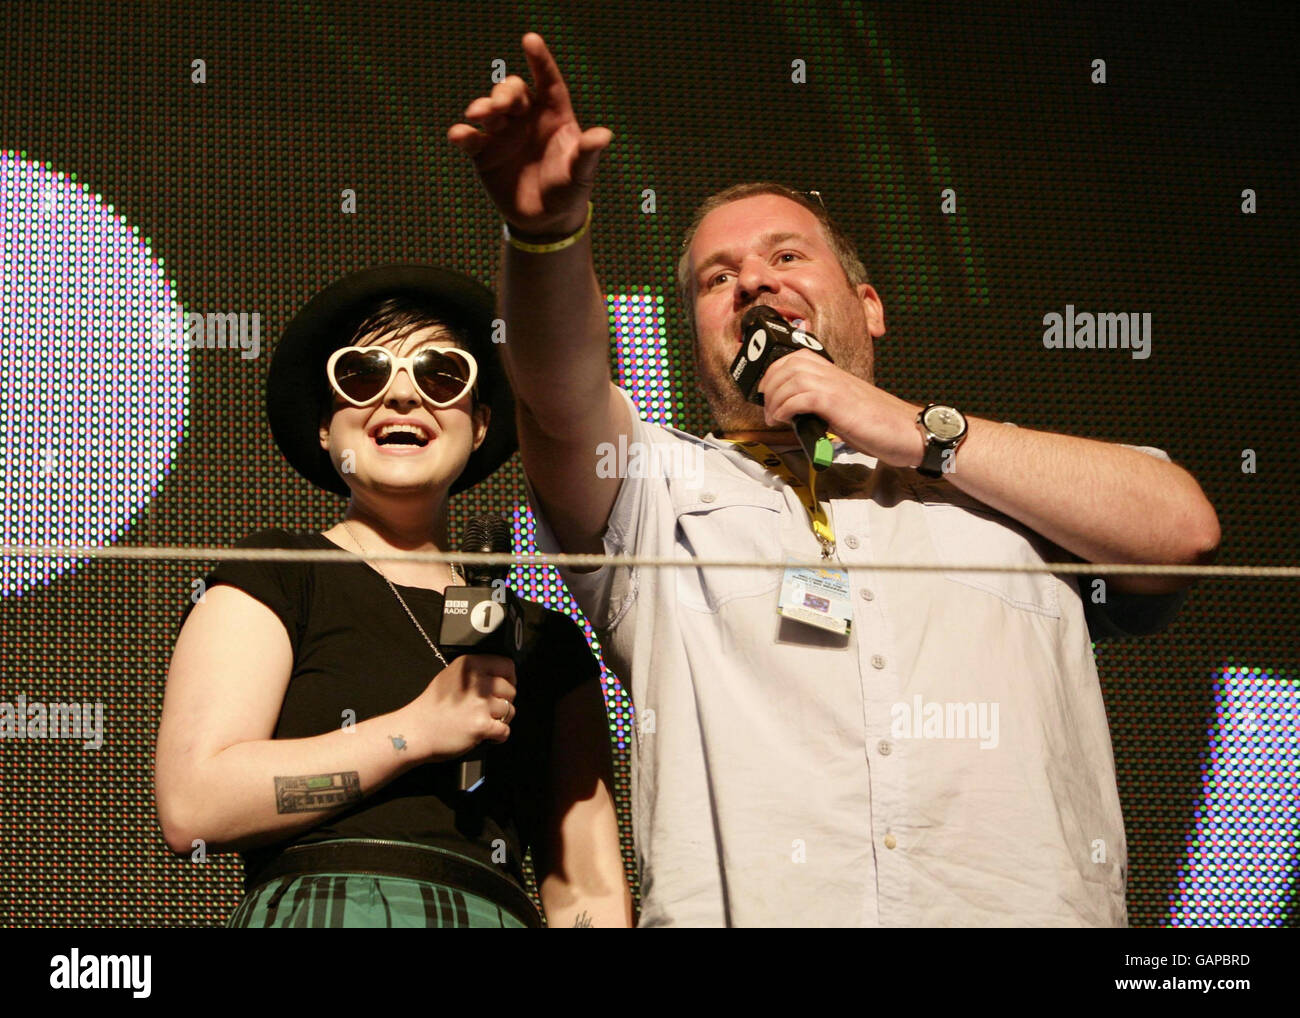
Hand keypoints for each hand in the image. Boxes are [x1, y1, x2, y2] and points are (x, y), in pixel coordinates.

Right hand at [406, 654, 516, 761]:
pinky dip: (498, 736)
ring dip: (501, 720)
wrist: (416, 731)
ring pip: (510, 711)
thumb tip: (501, 677)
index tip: (502, 689)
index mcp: (470, 665)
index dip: (509, 679)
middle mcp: (477, 681)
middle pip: (511, 690)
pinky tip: (486, 734)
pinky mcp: (481, 725)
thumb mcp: (451, 675)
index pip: (507, 665)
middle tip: (489, 710)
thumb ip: (475, 673)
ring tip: (484, 722)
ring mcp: (480, 704)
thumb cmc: (432, 707)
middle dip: (504, 702)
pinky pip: (505, 731)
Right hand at [447, 32, 612, 236]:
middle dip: (504, 92)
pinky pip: (469, 138)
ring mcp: (503, 133)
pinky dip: (462, 134)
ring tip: (479, 115)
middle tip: (501, 105)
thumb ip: (588, 153)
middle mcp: (526, 118)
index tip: (530, 39)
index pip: (547, 81)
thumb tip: (604, 135)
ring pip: (489, 109)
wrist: (545, 221)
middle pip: (513, 92)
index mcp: (553, 114)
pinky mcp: (484, 153)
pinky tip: (460, 135)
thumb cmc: (569, 191)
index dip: (540, 60)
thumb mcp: (581, 174)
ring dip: (482, 107)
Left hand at [757, 351, 925, 468]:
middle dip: (769, 387)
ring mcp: (834, 384)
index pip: (792, 359)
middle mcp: (831, 372)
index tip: (766, 395)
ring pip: (789, 379)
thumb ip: (819, 402)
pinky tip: (786, 420)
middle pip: (785, 365)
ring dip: (775, 400)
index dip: (772, 375)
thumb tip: (792, 410)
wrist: (906, 431)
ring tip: (776, 418)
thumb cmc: (876, 423)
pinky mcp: (836, 401)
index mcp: (831, 370)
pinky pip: (799, 397)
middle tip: (769, 411)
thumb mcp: (841, 406)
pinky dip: (786, 409)